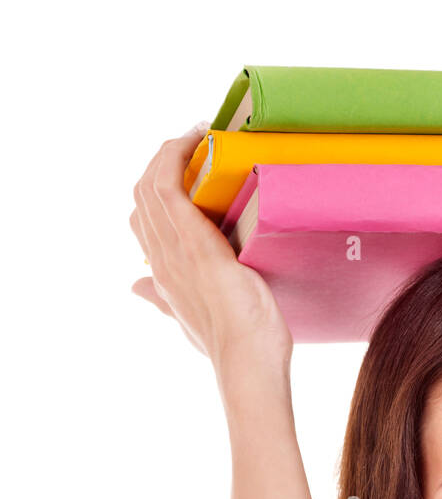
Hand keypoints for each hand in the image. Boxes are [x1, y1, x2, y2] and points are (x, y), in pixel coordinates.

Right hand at [129, 127, 291, 369]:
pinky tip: (196, 139)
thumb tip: (137, 286)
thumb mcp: (194, 320)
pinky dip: (176, 154)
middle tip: (197, 148)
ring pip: (150, 183)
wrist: (246, 361)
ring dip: (171, 152)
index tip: (188, 173)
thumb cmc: (229, 347)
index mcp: (161, 275)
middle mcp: (160, 258)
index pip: (143, 219)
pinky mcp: (192, 238)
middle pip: (141, 195)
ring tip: (198, 137)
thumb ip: (165, 301)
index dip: (157, 190)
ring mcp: (173, 247)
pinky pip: (166, 183)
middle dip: (164, 164)